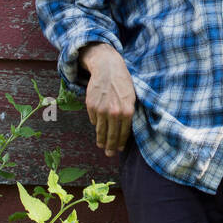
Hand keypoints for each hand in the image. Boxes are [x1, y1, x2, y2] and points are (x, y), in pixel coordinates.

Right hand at [80, 42, 136, 156]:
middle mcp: (114, 112)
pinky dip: (95, 123)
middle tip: (109, 154)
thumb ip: (128, 114)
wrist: (107, 68)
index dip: (121, 143)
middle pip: (112, 135)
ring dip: (101, 140)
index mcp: (127, 111)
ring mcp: (101, 110)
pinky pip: (93, 119)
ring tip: (101, 146)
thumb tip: (125, 130)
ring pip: (100, 130)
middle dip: (110, 146)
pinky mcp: (91, 106)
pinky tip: (97, 126)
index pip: (124, 133)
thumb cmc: (122, 82)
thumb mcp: (131, 97)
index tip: (119, 150)